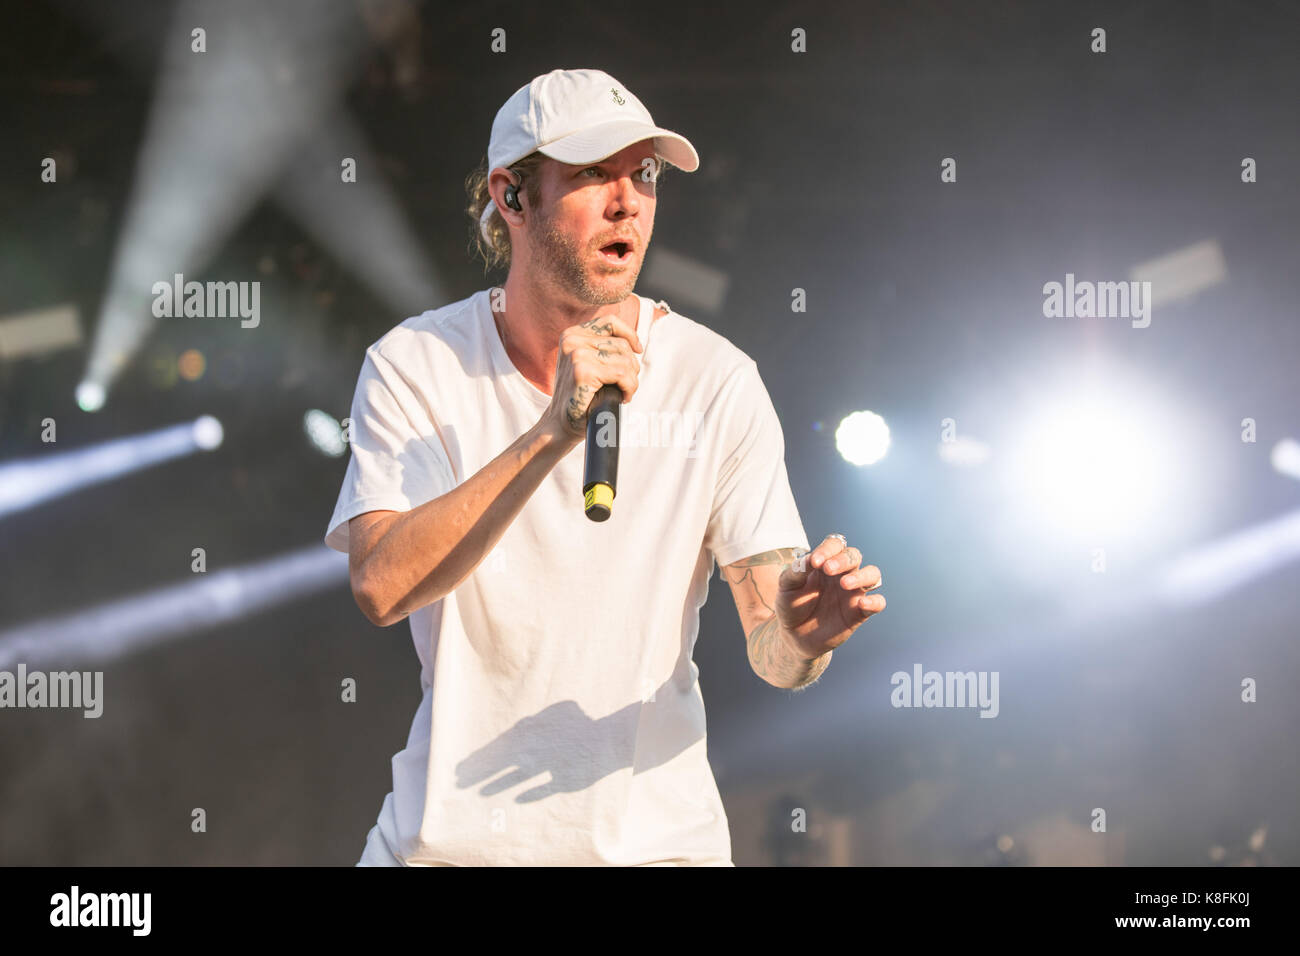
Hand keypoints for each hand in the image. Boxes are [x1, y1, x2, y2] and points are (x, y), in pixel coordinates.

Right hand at [540, 312, 642, 444]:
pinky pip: (623, 374)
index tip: (637, 349)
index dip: (629, 334)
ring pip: (625, 360)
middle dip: (631, 367)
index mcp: (571, 335)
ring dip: (631, 380)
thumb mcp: (587, 364)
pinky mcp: (583, 372)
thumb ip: (602, 348)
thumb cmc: (580, 396)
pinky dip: (629, 387)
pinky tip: (623, 398)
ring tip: (622, 392)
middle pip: (622, 345)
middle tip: (624, 385)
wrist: (560, 424)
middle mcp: (572, 341)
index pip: (609, 323)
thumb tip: (634, 343)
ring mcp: (577, 355)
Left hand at [776, 533, 884, 658]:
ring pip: (873, 574)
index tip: (815, 562)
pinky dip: (875, 601)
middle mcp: (843, 573)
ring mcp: (854, 592)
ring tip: (845, 584)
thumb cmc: (791, 605)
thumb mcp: (786, 587)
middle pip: (854, 555)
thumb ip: (796, 571)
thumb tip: (809, 559)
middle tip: (828, 570)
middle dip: (844, 560)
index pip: (835, 545)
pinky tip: (862, 604)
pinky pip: (878, 602)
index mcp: (825, 562)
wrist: (795, 635)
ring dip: (862, 576)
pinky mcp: (860, 612)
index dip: (828, 549)